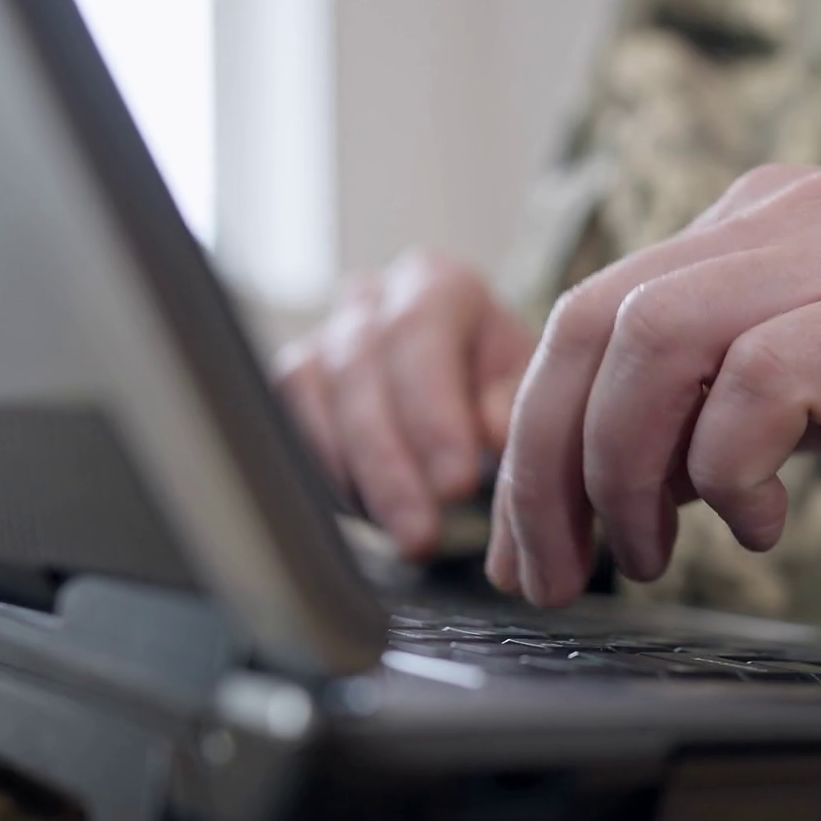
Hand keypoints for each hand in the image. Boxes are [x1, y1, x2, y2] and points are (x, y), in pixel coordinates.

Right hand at [277, 249, 533, 558]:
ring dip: (356, 478)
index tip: (457, 484)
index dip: (432, 413)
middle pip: (359, 368)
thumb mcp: (532, 392)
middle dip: (389, 464)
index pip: (418, 332)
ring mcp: (323, 340)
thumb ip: (518, 403)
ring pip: (313, 397)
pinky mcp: (295, 384)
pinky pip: (288, 429)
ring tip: (403, 537)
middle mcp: (371, 300)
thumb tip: (491, 426)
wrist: (470, 396)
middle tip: (421, 534)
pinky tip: (369, 517)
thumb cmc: (505, 390)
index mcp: (436, 283)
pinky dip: (326, 479)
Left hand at [486, 165, 820, 606]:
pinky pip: (761, 380)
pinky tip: (761, 525)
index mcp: (740, 228)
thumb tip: (627, 485)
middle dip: (548, 463)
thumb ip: (718, 404)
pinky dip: (733, 466)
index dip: (535, 438)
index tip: (529, 543)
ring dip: (626, 467)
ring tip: (652, 554)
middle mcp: (766, 222)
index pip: (586, 318)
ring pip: (652, 339)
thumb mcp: (815, 374)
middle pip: (591, 322)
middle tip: (554, 571)